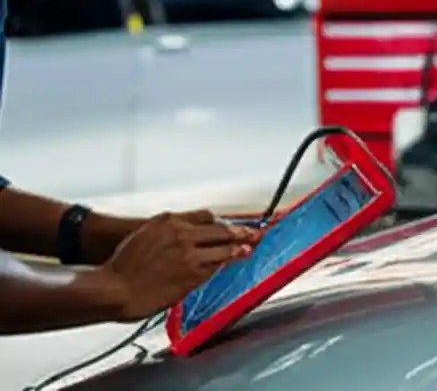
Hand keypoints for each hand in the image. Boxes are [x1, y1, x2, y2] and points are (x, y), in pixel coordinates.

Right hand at [93, 210, 260, 320]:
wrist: (114, 288)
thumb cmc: (123, 266)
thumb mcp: (145, 234)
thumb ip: (169, 230)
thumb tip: (188, 232)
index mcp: (169, 221)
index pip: (206, 216)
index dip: (221, 220)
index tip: (231, 222)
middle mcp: (182, 234)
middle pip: (220, 229)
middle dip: (240, 231)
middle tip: (254, 232)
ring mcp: (189, 254)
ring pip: (223, 247)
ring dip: (239, 247)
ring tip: (250, 246)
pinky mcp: (192, 274)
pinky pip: (215, 266)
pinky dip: (225, 262)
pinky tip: (233, 261)